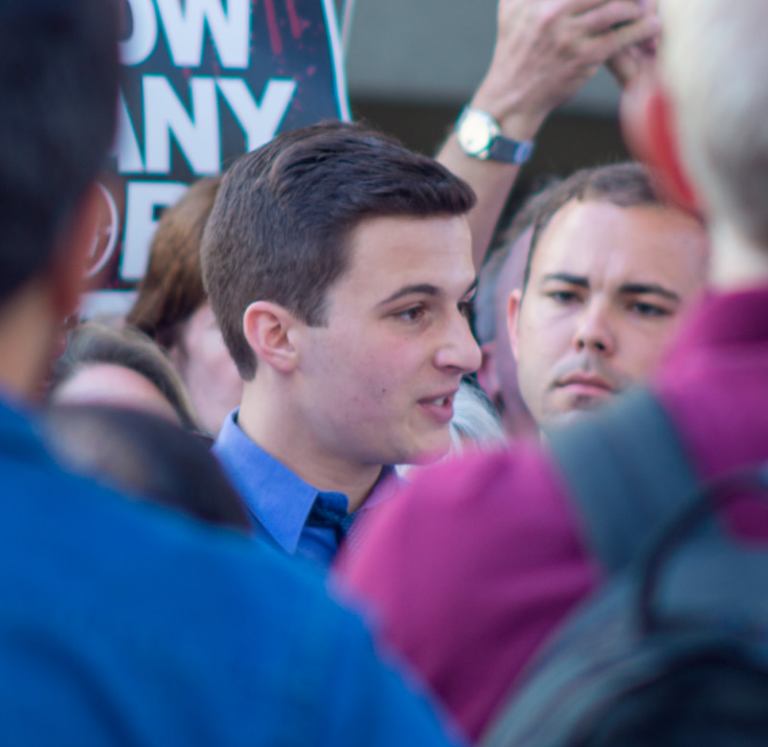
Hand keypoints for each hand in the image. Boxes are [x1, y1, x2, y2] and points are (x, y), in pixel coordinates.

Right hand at [472, 0, 660, 138]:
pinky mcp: (584, 59)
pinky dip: (641, 30)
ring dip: (637, 6)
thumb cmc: (512, 51)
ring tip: (647, 6)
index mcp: (541, 2)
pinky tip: (653, 25)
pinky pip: (620, 38)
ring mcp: (571, 37)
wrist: (512, 96)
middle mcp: (554, 15)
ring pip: (616, 9)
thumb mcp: (509, 10)